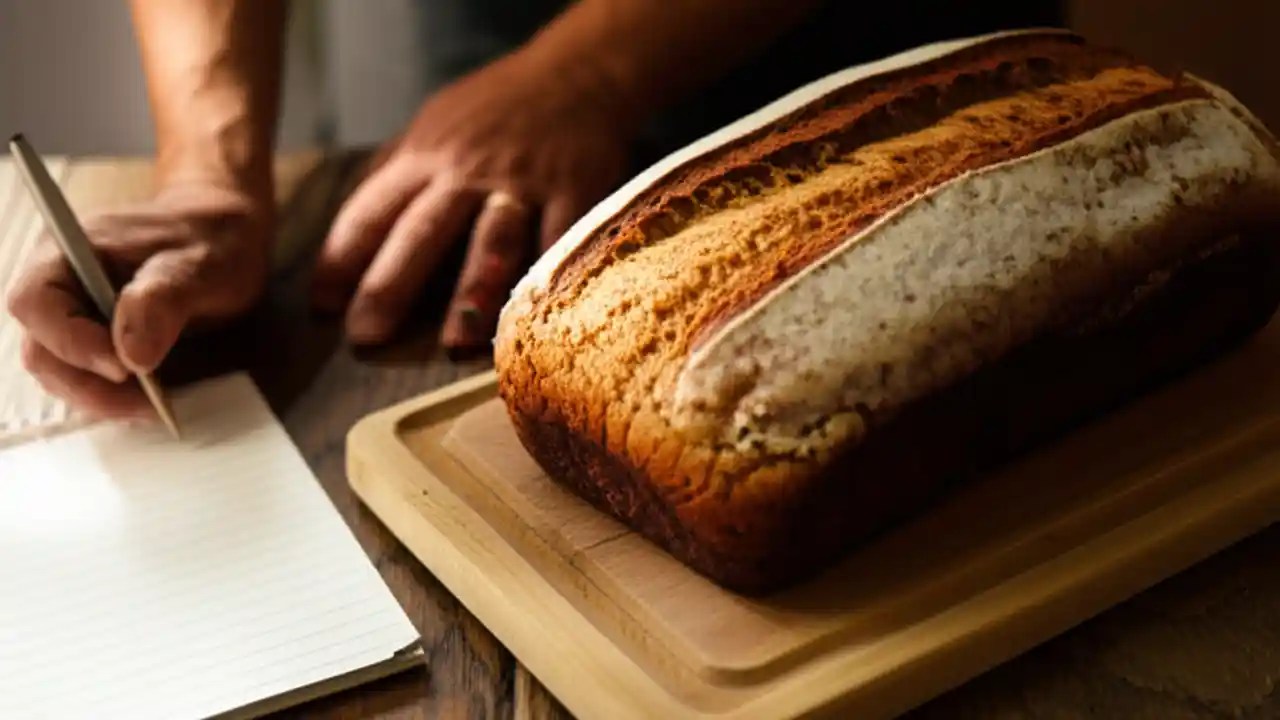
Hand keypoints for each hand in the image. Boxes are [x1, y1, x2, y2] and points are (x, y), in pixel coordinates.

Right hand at [6, 184, 271, 419]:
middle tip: (147, 403)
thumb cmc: (212, 240)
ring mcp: (74, 315)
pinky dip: (114, 396)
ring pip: (60, 373)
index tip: (123, 367)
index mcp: (70, 250)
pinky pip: (87, 378)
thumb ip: (164, 298)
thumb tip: (131, 354)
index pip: (36, 303)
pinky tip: (151, 399)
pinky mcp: (95, 341)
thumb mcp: (201, 265)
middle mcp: (60, 284)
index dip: (69, 342)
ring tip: (154, 404)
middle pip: (41, 349)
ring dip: (102, 398)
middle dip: (88, 385)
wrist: (228, 236)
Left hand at [311, 50, 633, 348]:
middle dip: (390, 285)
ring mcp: (522, 183)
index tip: (322, 305)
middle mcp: (467, 171)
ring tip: (454, 343)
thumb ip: (400, 171)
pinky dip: (545, 282)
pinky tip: (533, 321)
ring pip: (492, 242)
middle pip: (422, 233)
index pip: (372, 211)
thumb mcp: (435, 123)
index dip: (342, 259)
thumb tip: (356, 226)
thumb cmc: (496, 108)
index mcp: (425, 155)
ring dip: (472, 294)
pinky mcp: (573, 193)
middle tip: (365, 334)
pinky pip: (557, 243)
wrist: (577, 74)